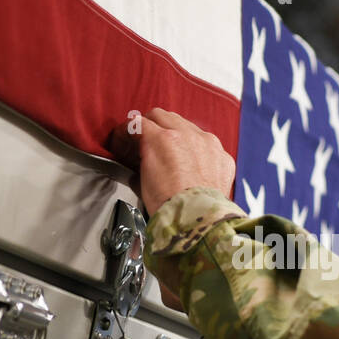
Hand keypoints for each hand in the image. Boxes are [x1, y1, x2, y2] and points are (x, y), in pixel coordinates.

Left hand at [107, 108, 236, 312]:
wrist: (197, 221)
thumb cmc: (200, 220)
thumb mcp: (207, 198)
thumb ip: (195, 183)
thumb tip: (173, 186)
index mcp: (219, 158)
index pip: (194, 139)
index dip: (174, 144)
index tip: (163, 155)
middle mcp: (206, 142)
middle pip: (178, 122)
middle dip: (160, 130)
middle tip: (144, 145)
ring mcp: (185, 137)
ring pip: (160, 116)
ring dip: (146, 129)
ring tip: (130, 142)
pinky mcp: (162, 139)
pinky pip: (139, 124)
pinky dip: (127, 132)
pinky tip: (119, 140)